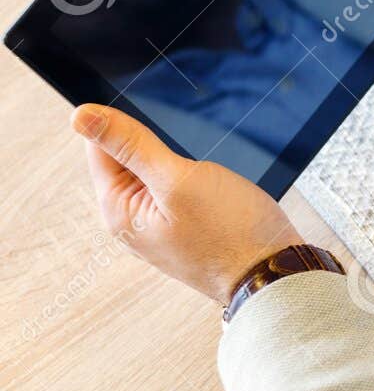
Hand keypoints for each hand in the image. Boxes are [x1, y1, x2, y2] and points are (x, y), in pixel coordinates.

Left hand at [72, 105, 298, 303]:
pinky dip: (193, 178)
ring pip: (158, 170)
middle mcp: (132, 221)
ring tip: (205, 181)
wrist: (274, 273)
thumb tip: (81, 117)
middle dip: (158, 147)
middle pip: (129, 158)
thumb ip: (130, 145)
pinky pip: (178, 187)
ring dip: (180, 163)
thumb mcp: (176, 179)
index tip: (160, 133)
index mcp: (117, 210)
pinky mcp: (184, 225)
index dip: (128, 127)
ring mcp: (159, 225)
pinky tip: (213, 189)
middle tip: (190, 164)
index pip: (100, 146)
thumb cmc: (230, 234)